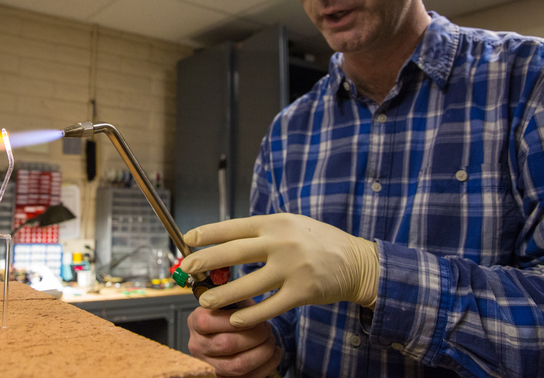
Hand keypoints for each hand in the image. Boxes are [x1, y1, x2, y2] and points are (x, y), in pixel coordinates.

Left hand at [180, 213, 378, 326]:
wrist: (357, 262)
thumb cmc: (317, 242)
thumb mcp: (290, 226)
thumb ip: (263, 233)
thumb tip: (226, 242)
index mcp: (275, 223)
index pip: (234, 226)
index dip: (208, 233)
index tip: (188, 239)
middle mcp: (281, 242)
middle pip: (234, 253)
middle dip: (205, 261)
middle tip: (186, 269)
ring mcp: (292, 268)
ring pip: (248, 285)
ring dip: (222, 295)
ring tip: (205, 300)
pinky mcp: (302, 292)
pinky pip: (269, 307)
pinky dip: (250, 316)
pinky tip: (236, 320)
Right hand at [187, 299, 281, 377]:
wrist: (227, 331)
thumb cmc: (230, 314)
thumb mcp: (229, 301)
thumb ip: (238, 299)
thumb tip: (253, 304)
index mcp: (195, 322)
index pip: (208, 322)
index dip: (235, 319)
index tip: (254, 316)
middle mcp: (198, 345)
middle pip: (226, 344)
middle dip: (254, 336)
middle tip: (266, 329)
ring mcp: (209, 364)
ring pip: (237, 366)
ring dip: (261, 352)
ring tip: (271, 341)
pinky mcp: (223, 377)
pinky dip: (267, 366)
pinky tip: (274, 353)